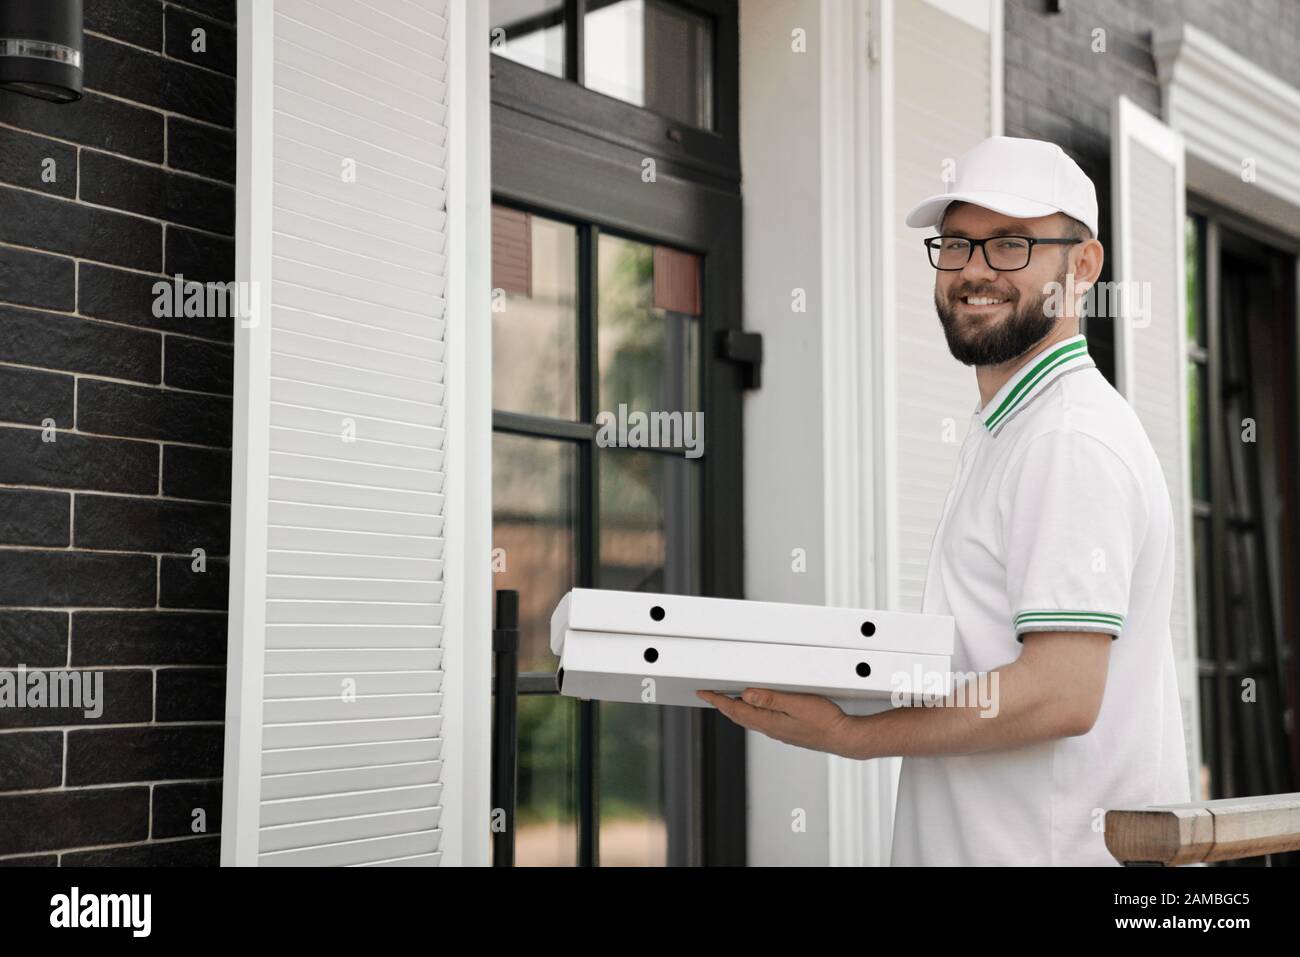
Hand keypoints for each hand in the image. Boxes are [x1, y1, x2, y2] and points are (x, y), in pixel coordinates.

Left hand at [696, 688, 855, 756]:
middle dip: (722, 705)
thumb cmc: (825, 722)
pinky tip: (755, 709)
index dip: (717, 701)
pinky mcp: (787, 732)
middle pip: (739, 716)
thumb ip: (770, 699)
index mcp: (769, 722)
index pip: (736, 710)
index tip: (704, 694)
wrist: (843, 738)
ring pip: (749, 720)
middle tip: (710, 696)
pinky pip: (761, 722)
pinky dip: (750, 714)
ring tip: (726, 700)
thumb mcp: (796, 704)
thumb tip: (746, 694)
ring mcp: (779, 732)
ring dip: (735, 709)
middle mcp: (771, 729)